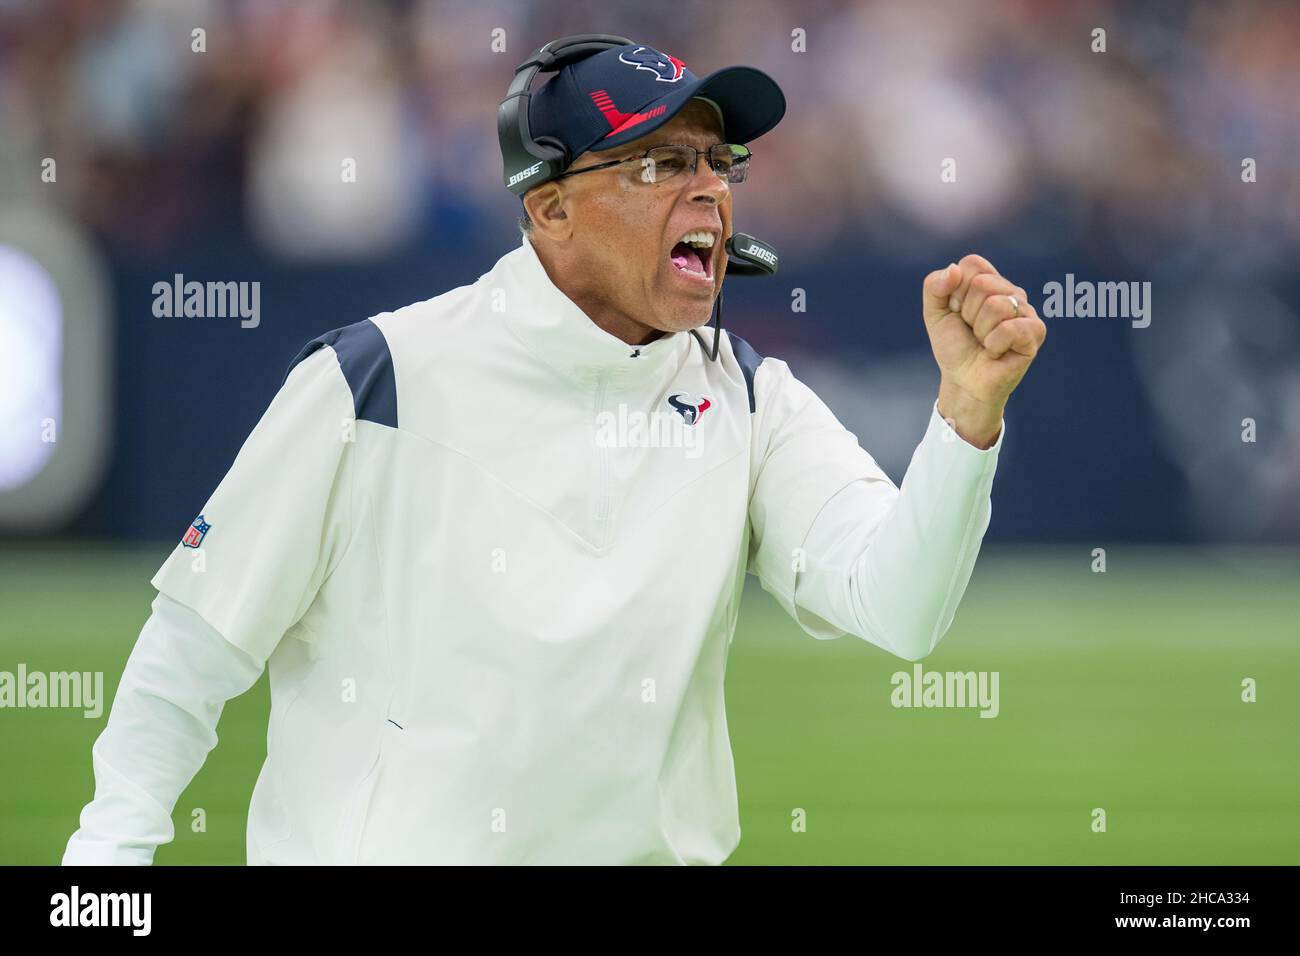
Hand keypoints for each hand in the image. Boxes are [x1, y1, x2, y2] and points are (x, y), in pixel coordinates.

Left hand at [922, 254, 1046, 447]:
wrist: (964, 381)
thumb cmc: (954, 346)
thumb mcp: (934, 313)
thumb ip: (934, 286)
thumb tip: (954, 269)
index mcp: (990, 281)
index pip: (972, 264)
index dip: (956, 291)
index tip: (957, 311)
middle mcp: (1012, 291)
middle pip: (982, 284)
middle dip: (967, 313)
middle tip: (972, 330)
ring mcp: (1026, 310)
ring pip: (996, 305)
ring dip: (980, 331)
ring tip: (985, 342)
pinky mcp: (1035, 332)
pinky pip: (1010, 328)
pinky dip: (994, 344)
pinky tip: (997, 352)